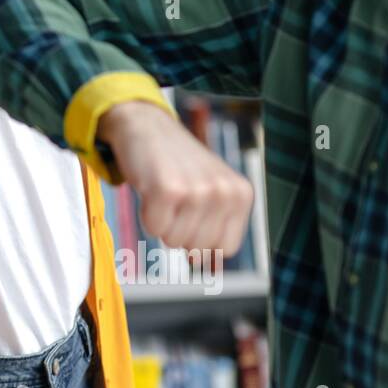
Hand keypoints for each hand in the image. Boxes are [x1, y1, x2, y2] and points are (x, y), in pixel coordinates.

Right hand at [98, 101, 252, 255]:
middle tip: (175, 197)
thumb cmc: (177, 162)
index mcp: (241, 195)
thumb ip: (219, 222)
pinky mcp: (168, 190)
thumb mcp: (212, 188)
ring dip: (161, 220)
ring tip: (164, 190)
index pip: (224, 249)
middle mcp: (225, 193)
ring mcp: (198, 191)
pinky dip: (145, 213)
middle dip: (179, 228)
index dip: (201, 236)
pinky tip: (151, 187)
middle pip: (198, 250)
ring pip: (174, 241)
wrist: (146, 125)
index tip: (191, 210)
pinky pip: (153, 229)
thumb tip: (205, 262)